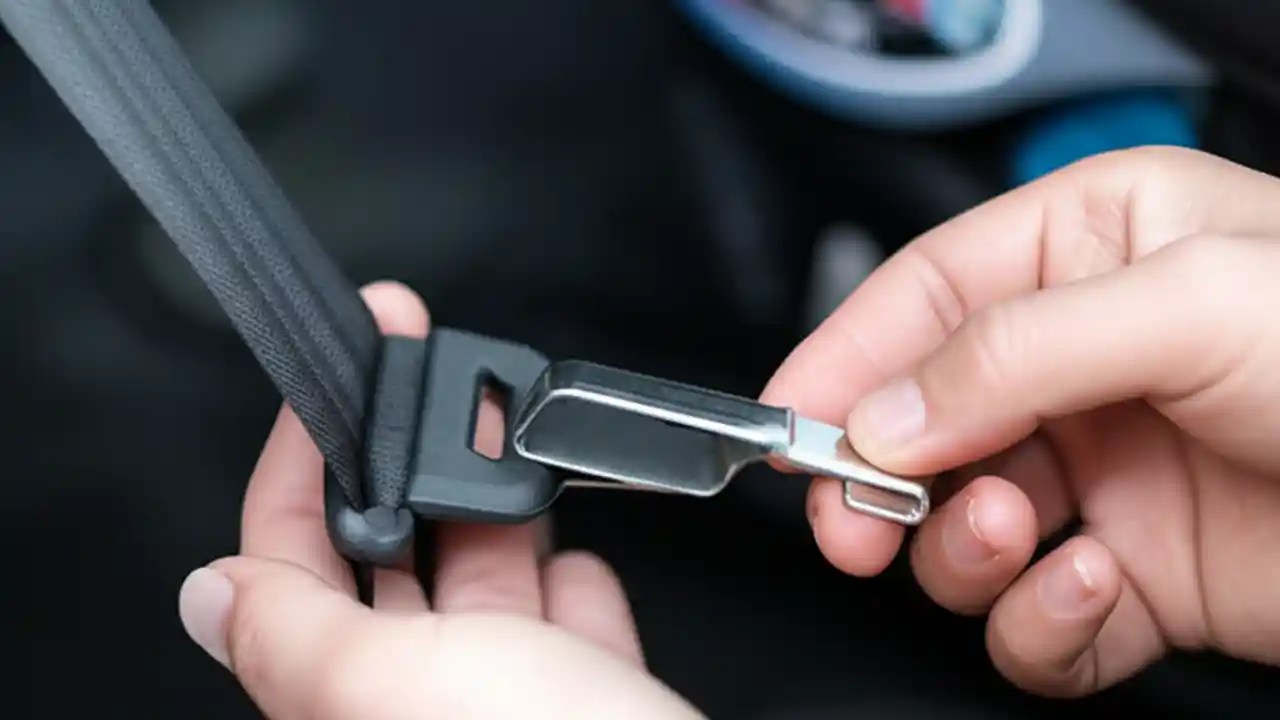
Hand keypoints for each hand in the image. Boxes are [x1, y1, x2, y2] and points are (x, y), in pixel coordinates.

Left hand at [177, 282, 701, 719]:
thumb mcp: (398, 689)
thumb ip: (296, 636)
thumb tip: (207, 593)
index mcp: (353, 695)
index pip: (287, 563)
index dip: (302, 462)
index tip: (335, 379)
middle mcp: (421, 704)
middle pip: (392, 560)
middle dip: (414, 465)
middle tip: (440, 386)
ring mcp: (509, 708)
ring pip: (483, 588)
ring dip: (496, 514)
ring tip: (513, 447)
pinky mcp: (589, 711)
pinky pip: (564, 632)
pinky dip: (570, 586)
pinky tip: (577, 562)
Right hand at [763, 147, 1279, 696]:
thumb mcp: (1184, 302)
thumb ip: (1010, 351)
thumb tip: (886, 415)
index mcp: (1085, 256)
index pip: (919, 300)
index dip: (842, 360)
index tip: (788, 424)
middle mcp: (1078, 367)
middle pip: (918, 426)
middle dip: (879, 480)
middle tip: (857, 520)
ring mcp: (1101, 476)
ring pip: (958, 529)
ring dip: (965, 550)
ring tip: (1011, 535)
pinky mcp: (1132, 575)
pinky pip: (1033, 613)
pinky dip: (1043, 620)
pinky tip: (1096, 588)